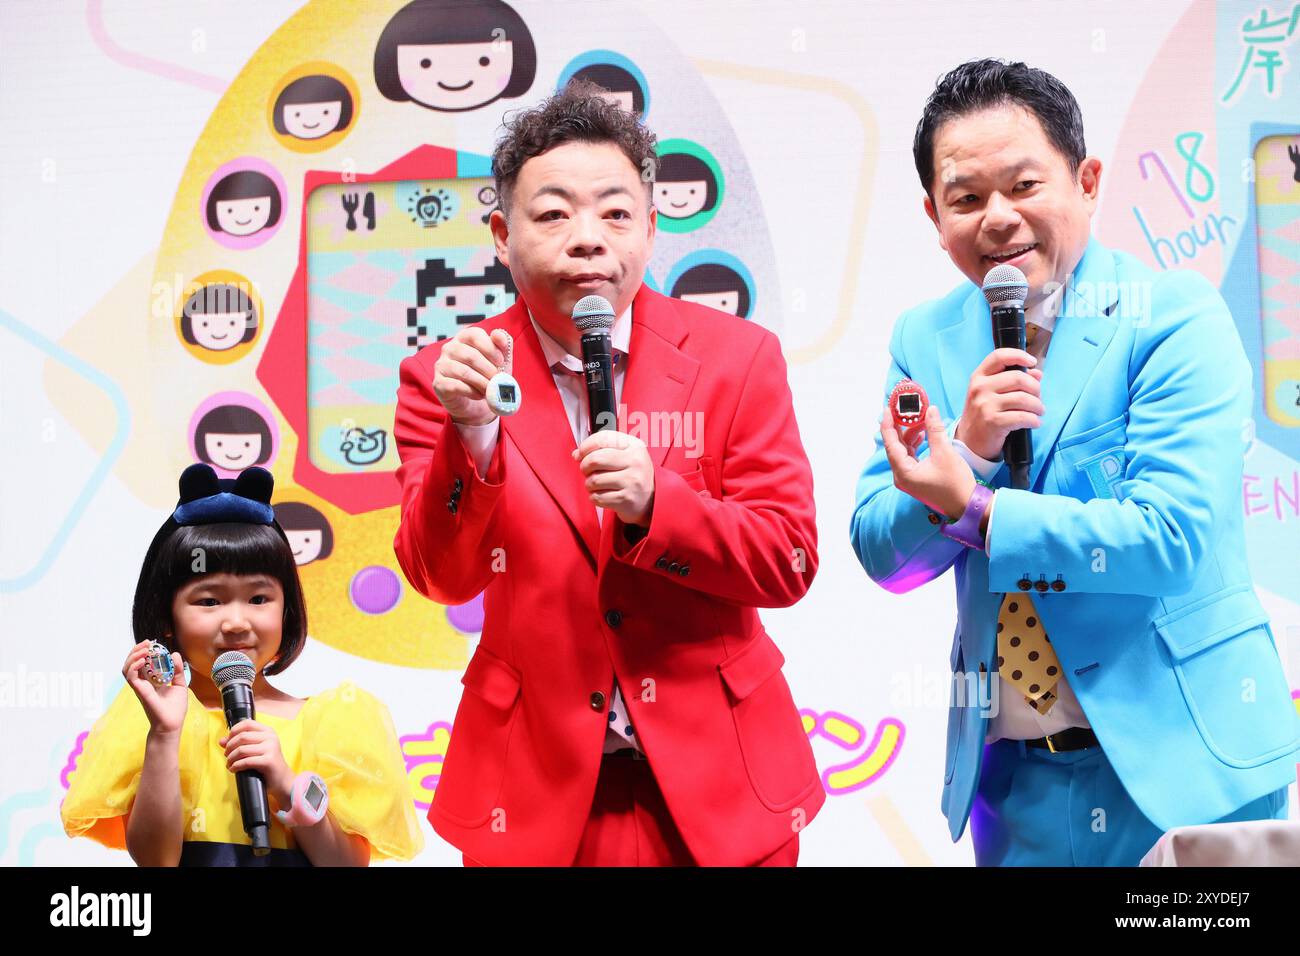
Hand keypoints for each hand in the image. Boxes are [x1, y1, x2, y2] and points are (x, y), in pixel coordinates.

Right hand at [122, 640, 188, 735]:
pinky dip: (134, 667)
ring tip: (144, 650)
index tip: (152, 643)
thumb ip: (177, 670)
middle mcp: (143, 682)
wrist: (172, 724)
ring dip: (133, 656)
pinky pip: (131, 677)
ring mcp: (140, 687)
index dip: (143, 651)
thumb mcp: (180, 684)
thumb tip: (174, 654)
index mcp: (151, 680)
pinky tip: (143, 661)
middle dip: (136, 650)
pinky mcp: (140, 692)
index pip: (142, 662)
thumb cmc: (175, 707)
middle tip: (147, 643)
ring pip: (127, 668)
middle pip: (131, 663)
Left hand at [220, 719, 293, 806]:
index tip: (228, 741)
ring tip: (229, 764)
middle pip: (242, 736)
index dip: (234, 731)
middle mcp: (270, 737)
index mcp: (268, 731)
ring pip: (241, 749)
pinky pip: (246, 761)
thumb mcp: (254, 750)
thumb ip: (239, 743)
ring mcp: (271, 748)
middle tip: (227, 755)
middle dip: (230, 747)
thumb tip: (221, 741)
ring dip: (231, 758)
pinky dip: (235, 766)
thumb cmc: (267, 764)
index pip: (247, 723)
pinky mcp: (269, 760)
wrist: (281, 780)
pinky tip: (233, 769)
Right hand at [432, 327, 512, 425]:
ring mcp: (442, 365)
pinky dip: (472, 392)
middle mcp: (449, 348)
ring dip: (482, 383)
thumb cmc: (488, 375)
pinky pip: (456, 386)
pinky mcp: (439, 383)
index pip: (474, 334)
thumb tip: (499, 335)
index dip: (490, 348)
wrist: (476, 402)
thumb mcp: (500, 360)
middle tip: (498, 380)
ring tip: (491, 389)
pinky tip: (480, 395)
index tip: (501, 362)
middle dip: (488, 370)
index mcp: (464, 337)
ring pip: (463, 372)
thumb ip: (503, 345)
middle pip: (470, 355)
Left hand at [572, 429, 654, 526]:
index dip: (585, 446)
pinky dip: (595, 497)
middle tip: (588, 471)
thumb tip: (577, 453)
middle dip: (585, 467)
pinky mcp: (626, 499)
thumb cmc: (633, 474)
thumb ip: (602, 449)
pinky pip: (597, 497)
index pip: (603, 438)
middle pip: (595, 459)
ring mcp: (632, 481)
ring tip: (598, 484)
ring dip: (589, 484)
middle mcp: (635, 462)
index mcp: (634, 446)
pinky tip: (603, 494)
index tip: (580, 453)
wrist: (652, 499)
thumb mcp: (625, 454)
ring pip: (594, 480)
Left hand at [881, 403, 977, 520]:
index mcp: (903, 472)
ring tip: (920, 420)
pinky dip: (915, 444)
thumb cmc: (956, 483)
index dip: (888, 424)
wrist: (968, 505)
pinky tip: (923, 434)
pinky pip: (910, 457)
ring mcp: (908, 478)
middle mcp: (901, 476)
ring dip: (910, 435)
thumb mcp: (944, 452)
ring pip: (903, 451)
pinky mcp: (916, 478)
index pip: (890, 443)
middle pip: (895, 446)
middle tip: (906, 410)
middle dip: (901, 427)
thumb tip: (930, 410)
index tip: (888, 408)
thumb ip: (934, 429)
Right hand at [953, 347, 1043, 459]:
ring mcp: (985, 405)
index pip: (999, 356)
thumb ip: (1012, 380)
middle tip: (1038, 398)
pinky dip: (1034, 420)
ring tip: (1038, 412)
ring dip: (1037, 406)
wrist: (969, 442)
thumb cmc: (983, 414)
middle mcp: (980, 388)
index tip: (1032, 362)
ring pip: (1024, 398)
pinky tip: (1034, 422)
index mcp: (979, 377)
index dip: (1019, 355)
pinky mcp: (993, 421)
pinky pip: (1023, 417)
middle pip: (1018, 378)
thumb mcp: (990, 393)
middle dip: (1035, 388)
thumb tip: (1037, 374)